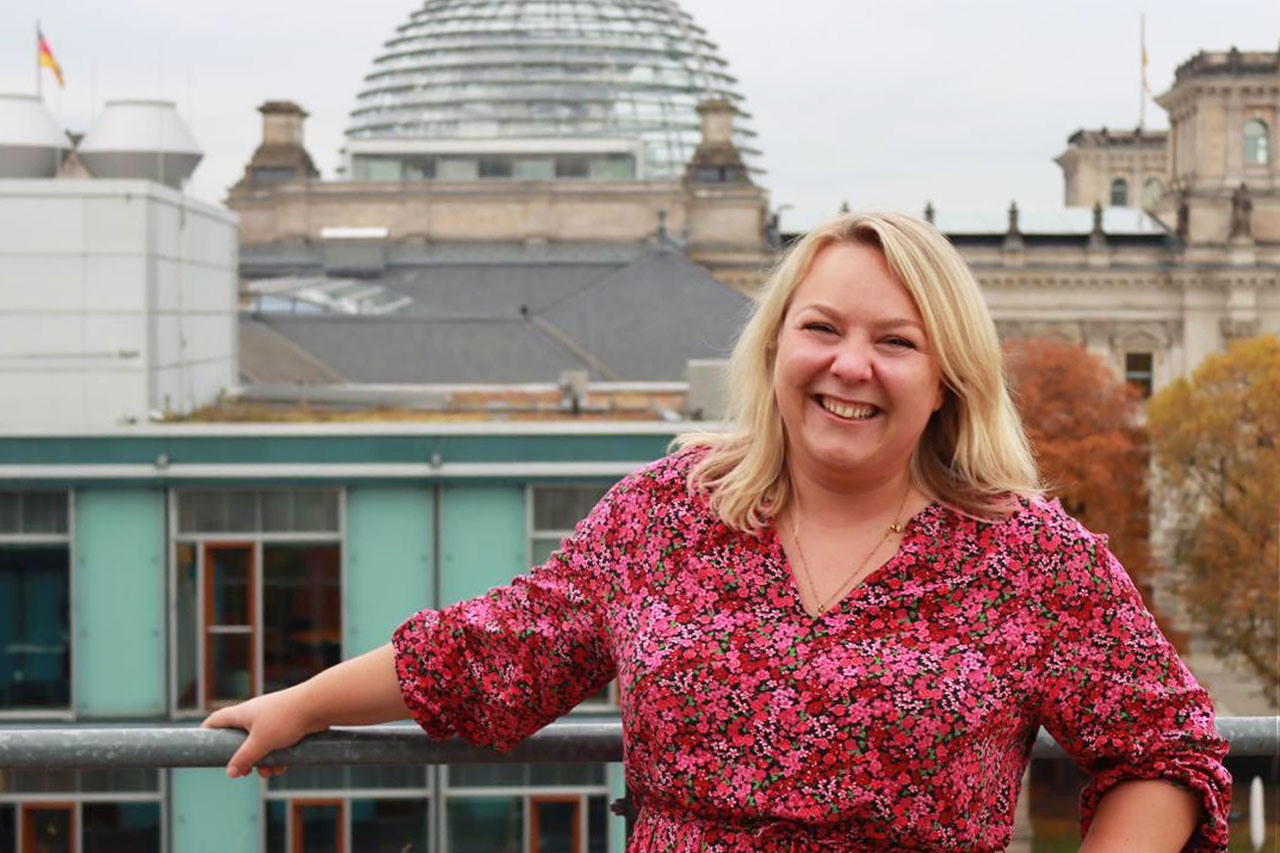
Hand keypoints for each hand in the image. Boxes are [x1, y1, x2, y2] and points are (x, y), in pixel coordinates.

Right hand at [201, 685, 326, 778]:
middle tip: (245, 772)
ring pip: (260, 744)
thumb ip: (244, 758)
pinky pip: (276, 744)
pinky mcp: (287, 725)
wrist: (318, 705)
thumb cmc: (286, 718)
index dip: (206, 731)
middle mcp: (255, 714)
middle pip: (239, 739)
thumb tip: (230, 773)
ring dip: (262, 761)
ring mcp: (272, 719)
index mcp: (243, 713)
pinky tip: (283, 767)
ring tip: (269, 772)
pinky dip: (277, 756)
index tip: (200, 744)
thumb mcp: (260, 742)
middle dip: (242, 758)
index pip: (217, 720)